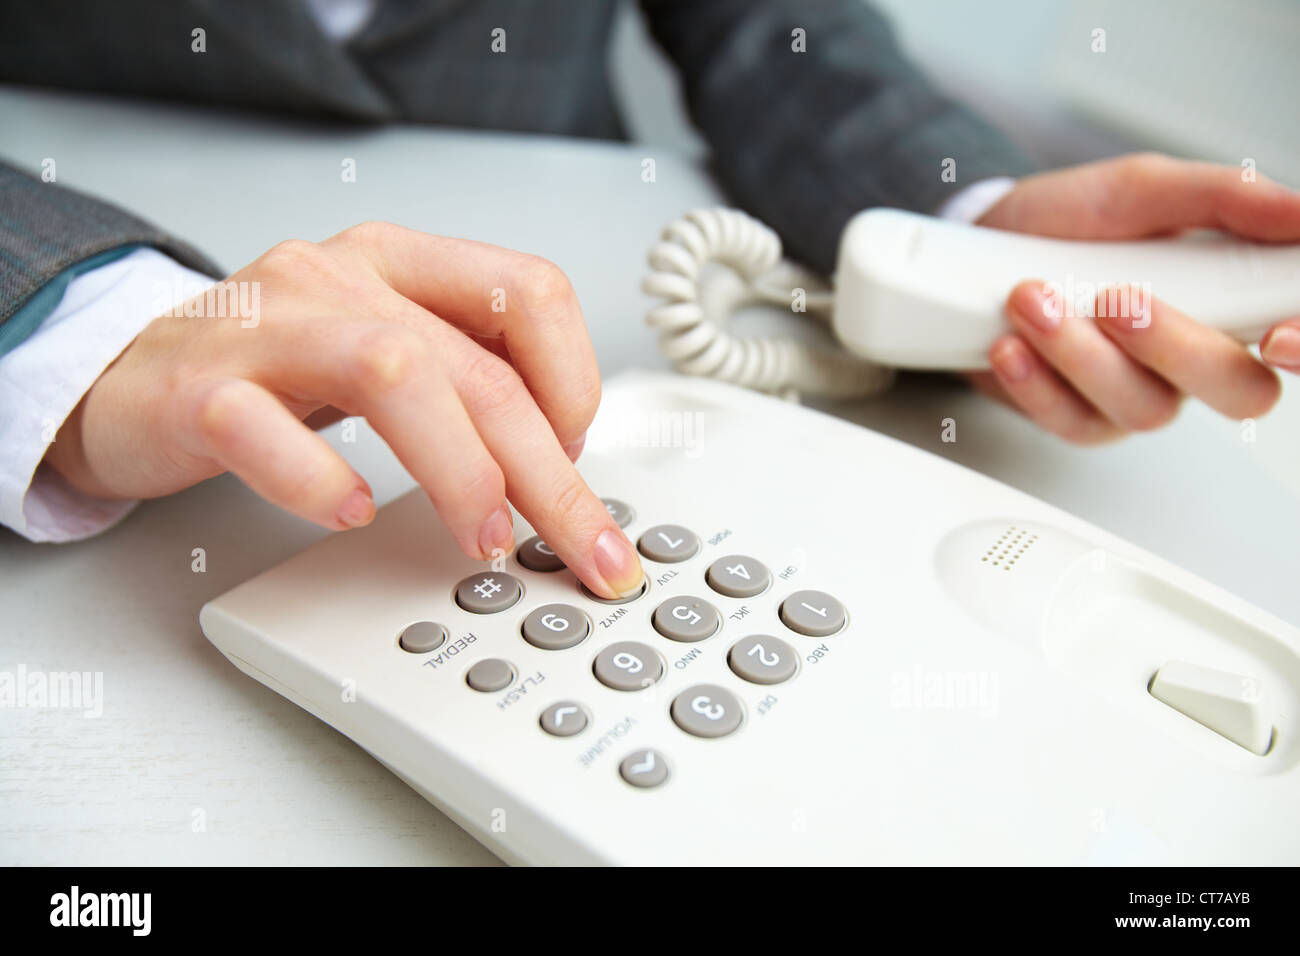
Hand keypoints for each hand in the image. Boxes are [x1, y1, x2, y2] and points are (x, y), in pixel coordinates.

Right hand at [43, 222, 644, 598]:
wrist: (127, 372)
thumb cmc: (270, 368)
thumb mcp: (384, 347)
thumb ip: (464, 381)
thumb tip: (558, 457)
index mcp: (401, 264)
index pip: (529, 292)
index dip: (574, 380)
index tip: (575, 454)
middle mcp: (342, 280)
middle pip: (477, 368)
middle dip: (548, 474)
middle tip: (581, 547)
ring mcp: (269, 328)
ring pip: (392, 374)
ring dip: (458, 470)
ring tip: (480, 537)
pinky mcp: (199, 389)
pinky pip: (261, 429)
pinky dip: (317, 480)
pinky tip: (350, 513)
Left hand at [969, 153, 1299, 442]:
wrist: (984, 243)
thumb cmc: (1071, 221)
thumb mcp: (1142, 188)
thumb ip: (1224, 198)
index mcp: (1234, 300)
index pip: (1297, 337)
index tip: (1276, 334)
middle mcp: (1196, 358)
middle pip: (1238, 392)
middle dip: (1176, 347)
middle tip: (1115, 299)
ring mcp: (1137, 393)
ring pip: (1144, 410)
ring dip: (1081, 355)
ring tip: (1031, 298)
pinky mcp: (1077, 417)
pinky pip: (1072, 424)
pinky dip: (1036, 385)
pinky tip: (1009, 345)